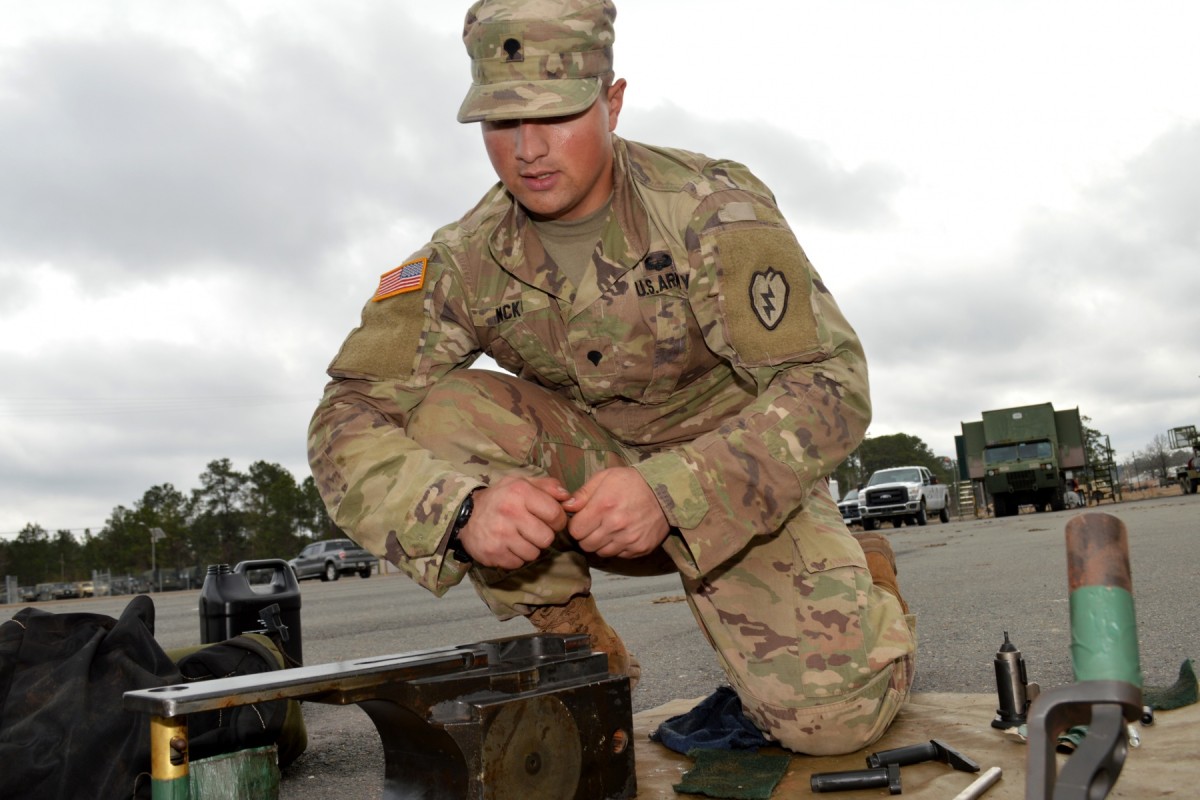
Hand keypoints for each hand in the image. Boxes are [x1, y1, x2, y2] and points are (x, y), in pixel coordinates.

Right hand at [454, 475, 569, 569]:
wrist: (466, 515)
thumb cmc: (501, 498)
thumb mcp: (521, 483)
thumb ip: (547, 486)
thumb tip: (568, 497)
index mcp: (520, 492)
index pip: (555, 514)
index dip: (558, 520)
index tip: (551, 521)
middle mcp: (510, 513)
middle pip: (547, 538)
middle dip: (543, 536)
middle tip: (533, 530)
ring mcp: (500, 535)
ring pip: (534, 554)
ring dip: (530, 548)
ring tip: (519, 538)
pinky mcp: (493, 553)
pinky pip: (518, 563)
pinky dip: (516, 557)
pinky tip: (508, 546)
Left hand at [563, 467, 669, 558]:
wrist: (667, 490)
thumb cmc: (632, 481)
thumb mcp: (605, 477)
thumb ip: (583, 493)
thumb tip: (566, 507)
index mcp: (603, 506)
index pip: (575, 530)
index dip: (576, 525)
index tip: (583, 519)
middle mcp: (615, 525)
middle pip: (586, 545)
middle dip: (586, 536)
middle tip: (595, 525)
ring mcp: (629, 539)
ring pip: (601, 552)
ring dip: (601, 543)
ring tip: (609, 529)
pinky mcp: (640, 548)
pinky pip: (618, 555)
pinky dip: (617, 547)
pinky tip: (622, 533)